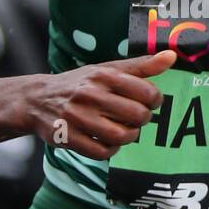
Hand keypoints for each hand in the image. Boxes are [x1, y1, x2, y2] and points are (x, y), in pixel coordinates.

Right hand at [27, 49, 176, 159]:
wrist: (36, 99)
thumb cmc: (80, 84)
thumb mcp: (107, 69)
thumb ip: (141, 65)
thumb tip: (172, 57)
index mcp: (103, 75)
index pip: (146, 91)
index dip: (155, 100)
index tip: (150, 102)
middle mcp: (90, 94)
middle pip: (137, 115)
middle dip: (143, 119)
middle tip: (137, 118)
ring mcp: (77, 117)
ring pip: (121, 136)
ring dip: (129, 136)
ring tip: (125, 130)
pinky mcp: (68, 138)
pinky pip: (102, 152)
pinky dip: (111, 150)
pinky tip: (108, 141)